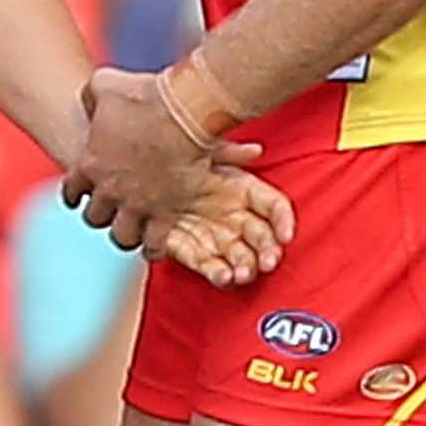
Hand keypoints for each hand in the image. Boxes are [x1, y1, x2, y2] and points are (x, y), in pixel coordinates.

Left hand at [61, 67, 261, 258]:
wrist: (182, 111)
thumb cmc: (143, 95)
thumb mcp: (103, 85)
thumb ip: (91, 98)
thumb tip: (91, 105)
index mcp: (90, 164)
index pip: (71, 191)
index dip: (75, 194)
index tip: (81, 196)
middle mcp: (109, 190)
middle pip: (95, 218)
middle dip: (101, 215)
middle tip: (109, 212)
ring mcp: (137, 205)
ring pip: (122, 236)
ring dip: (125, 234)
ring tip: (131, 231)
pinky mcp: (166, 213)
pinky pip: (155, 244)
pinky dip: (154, 248)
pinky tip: (155, 246)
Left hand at [140, 162, 294, 289]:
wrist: (139, 178)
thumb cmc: (177, 163)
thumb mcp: (201, 151)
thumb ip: (228, 150)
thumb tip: (255, 149)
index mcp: (243, 192)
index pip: (274, 207)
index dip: (283, 221)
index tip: (285, 235)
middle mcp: (236, 218)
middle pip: (263, 239)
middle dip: (268, 252)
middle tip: (268, 261)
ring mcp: (218, 238)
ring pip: (242, 259)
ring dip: (246, 269)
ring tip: (243, 272)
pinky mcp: (196, 253)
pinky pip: (212, 267)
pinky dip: (220, 274)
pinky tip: (223, 275)